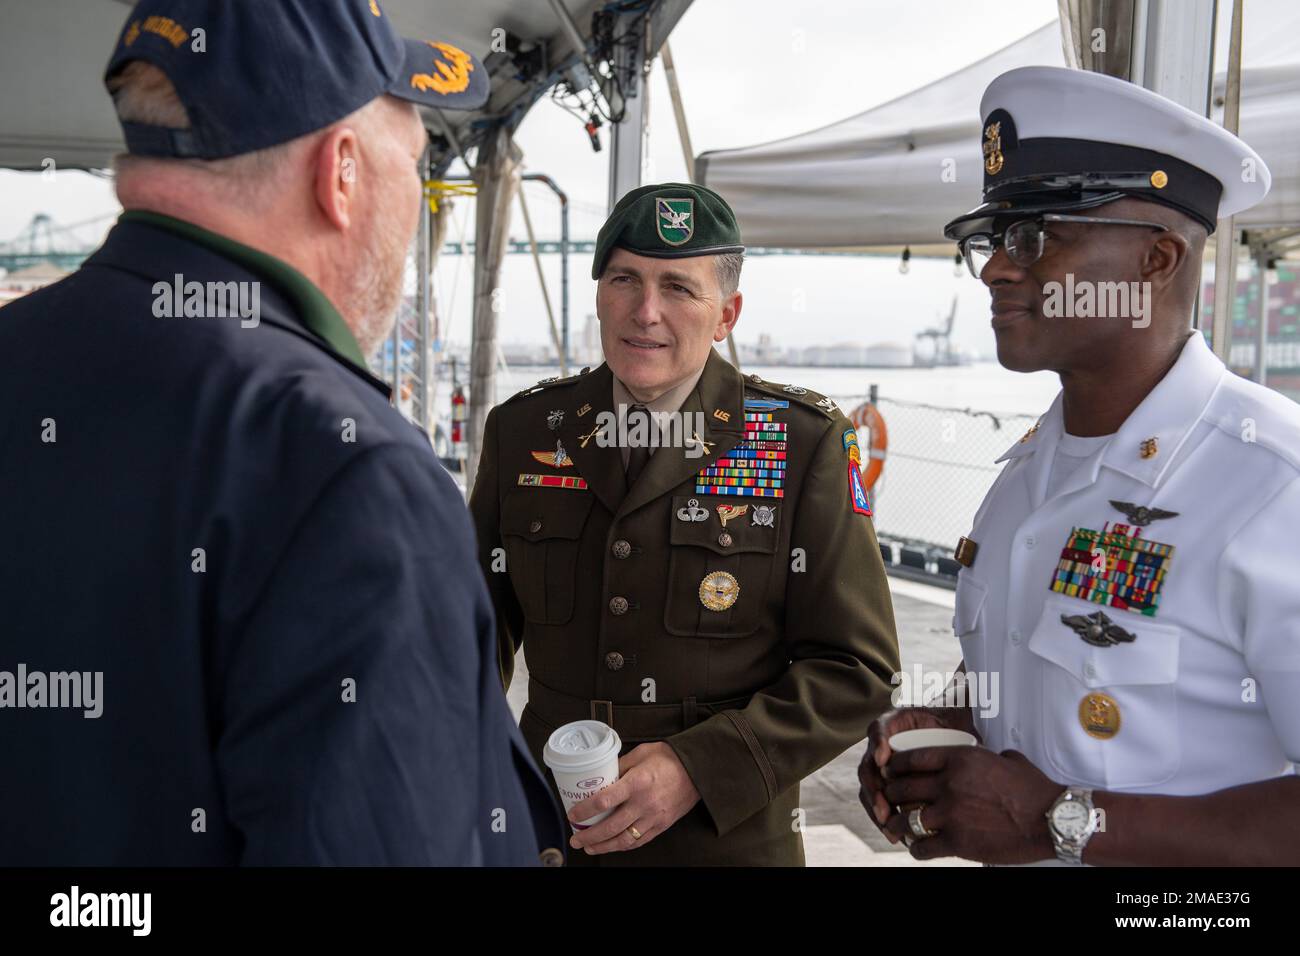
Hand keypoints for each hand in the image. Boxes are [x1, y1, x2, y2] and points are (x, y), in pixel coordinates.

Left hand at [567, 742, 699, 854]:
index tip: (573, 814)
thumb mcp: (641, 753)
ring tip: (590, 847)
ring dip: (604, 846)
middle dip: (589, 836)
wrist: (697, 769)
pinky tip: (612, 846)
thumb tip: (601, 775)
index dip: (585, 811)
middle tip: (576, 839)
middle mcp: (644, 803)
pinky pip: (639, 841)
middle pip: (610, 826)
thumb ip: (620, 765)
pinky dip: (623, 846)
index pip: (604, 800)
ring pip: (624, 839)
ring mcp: (653, 817)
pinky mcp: (662, 825)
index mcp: (636, 782)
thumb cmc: (670, 759)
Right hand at [857, 706, 973, 832]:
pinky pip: (879, 802)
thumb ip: (958, 723)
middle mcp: (882, 746)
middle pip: (868, 766)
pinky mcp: (889, 786)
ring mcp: (882, 767)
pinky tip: (895, 835)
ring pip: (869, 788)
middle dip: (873, 789)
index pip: (877, 730)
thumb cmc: (955, 727)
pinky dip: (883, 819)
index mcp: (893, 724)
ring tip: (888, 825)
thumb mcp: (956, 719)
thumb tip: (965, 740)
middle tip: (884, 808)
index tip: (884, 759)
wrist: (956, 738)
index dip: (877, 744)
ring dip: (875, 808)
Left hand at [880, 746, 1060, 863]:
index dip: (895, 765)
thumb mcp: (1007, 760)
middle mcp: (949, 783)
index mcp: (959, 758)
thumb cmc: (1034, 789)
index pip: (911, 758)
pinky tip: (918, 848)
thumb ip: (988, 756)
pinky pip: (923, 847)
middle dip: (892, 794)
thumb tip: (990, 756)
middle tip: (890, 799)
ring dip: (899, 823)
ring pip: (906, 818)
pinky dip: (917, 849)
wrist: (1051, 819)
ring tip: (897, 825)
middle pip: (902, 787)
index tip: (890, 771)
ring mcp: (950, 814)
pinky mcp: (957, 842)